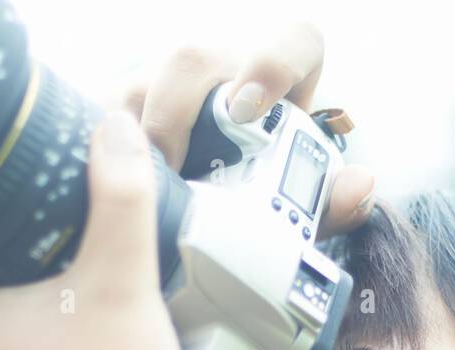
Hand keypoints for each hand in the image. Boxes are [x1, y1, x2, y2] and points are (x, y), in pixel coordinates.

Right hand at [103, 21, 375, 236]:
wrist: (209, 190)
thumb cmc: (260, 189)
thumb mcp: (295, 203)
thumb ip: (330, 200)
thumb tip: (358, 186)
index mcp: (281, 76)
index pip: (293, 42)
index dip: (270, 66)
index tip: (246, 110)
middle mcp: (221, 66)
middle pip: (192, 59)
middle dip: (176, 112)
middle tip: (172, 168)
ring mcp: (165, 78)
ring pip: (139, 81)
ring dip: (129, 135)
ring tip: (130, 186)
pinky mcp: (120, 100)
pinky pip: (99, 109)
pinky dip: (97, 147)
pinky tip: (96, 183)